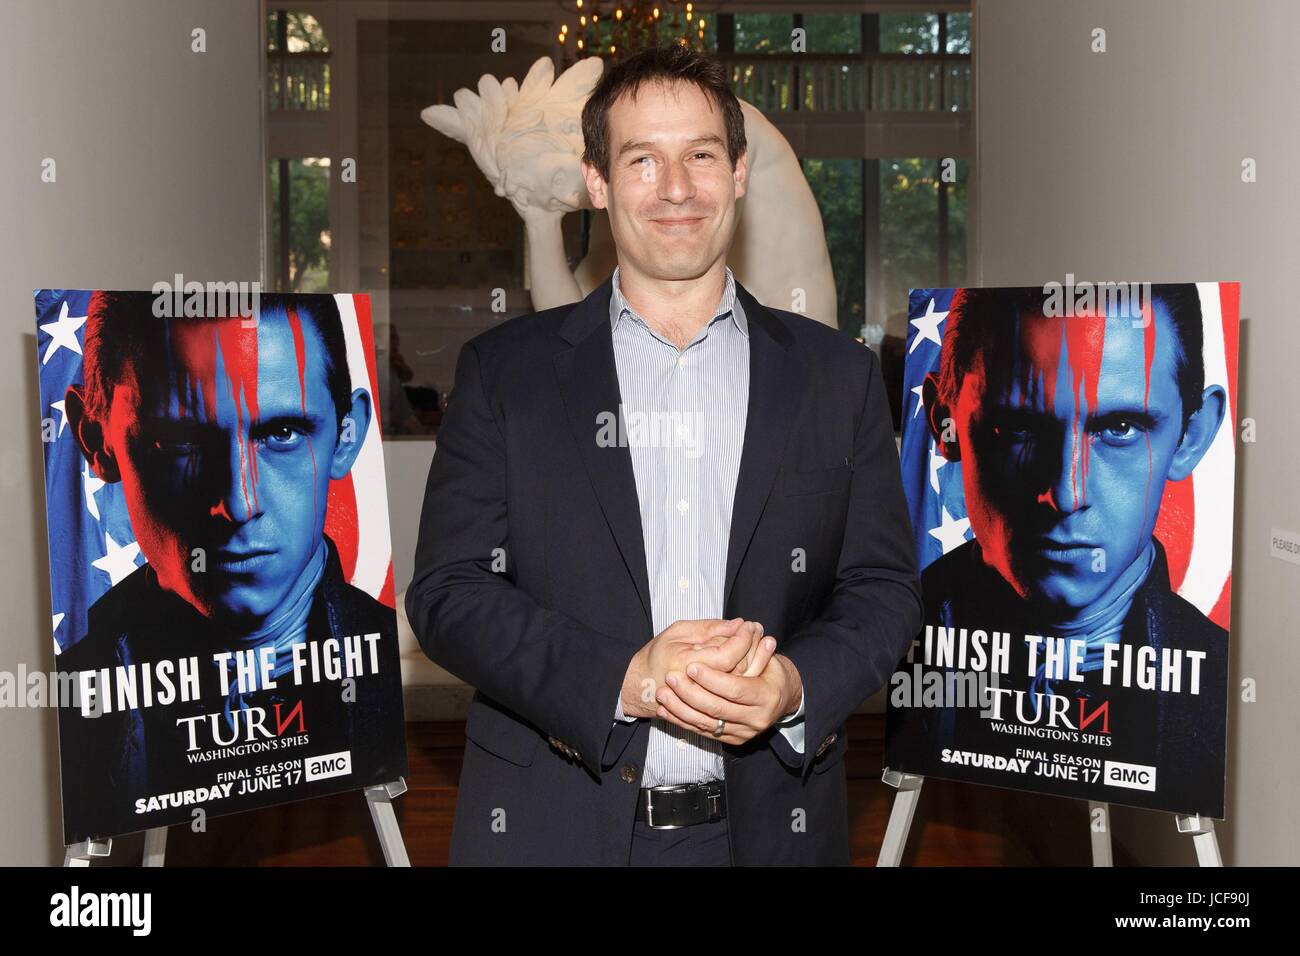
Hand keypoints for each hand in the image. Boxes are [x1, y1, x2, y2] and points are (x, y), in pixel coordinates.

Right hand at [619, 618, 763, 718]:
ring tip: (768, 642)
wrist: (640, 689)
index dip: (740, 639)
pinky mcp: (713, 718)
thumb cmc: (657, 655)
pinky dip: (752, 677)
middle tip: (760, 629)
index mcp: (684, 665)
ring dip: (758, 661)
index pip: (726, 655)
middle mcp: (698, 689)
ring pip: (742, 689)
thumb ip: (707, 628)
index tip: (749, 624)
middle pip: (738, 673)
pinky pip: (739, 697)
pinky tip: (759, 661)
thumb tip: (738, 624)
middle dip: (754, 648)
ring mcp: (706, 707)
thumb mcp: (676, 633)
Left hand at [654, 644, 803, 745]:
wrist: (780, 699)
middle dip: (691, 693)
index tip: (691, 666)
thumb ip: (749, 643)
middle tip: (670, 678)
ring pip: (707, 723)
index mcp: (767, 696)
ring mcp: (744, 732)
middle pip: (718, 708)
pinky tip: (665, 710)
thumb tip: (739, 625)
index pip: (734, 689)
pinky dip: (682, 721)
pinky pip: (703, 732)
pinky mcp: (732, 740)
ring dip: (680, 709)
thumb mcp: (766, 655)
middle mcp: (757, 718)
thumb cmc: (770, 672)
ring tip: (662, 694)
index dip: (711, 678)